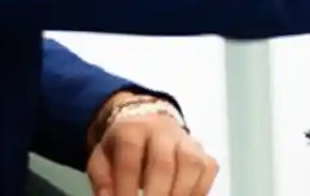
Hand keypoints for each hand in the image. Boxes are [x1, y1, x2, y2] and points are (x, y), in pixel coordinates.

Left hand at [87, 98, 218, 195]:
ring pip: (191, 165)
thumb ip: (103, 179)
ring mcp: (186, 139)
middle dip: (156, 195)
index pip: (130, 161)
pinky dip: (199, 191)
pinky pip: (208, 169)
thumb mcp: (101, 158)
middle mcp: (162, 130)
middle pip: (163, 164)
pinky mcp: (202, 150)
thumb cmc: (122, 146)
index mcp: (131, 130)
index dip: (126, 189)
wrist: (147, 121)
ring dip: (180, 194)